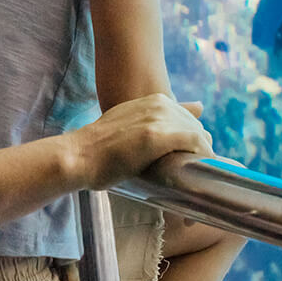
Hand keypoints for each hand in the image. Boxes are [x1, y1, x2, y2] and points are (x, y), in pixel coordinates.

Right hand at [75, 94, 212, 189]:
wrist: (80, 156)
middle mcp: (160, 104)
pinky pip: (195, 143)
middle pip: (196, 127)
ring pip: (198, 135)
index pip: (189, 120)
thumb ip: (157, 120)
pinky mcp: (159, 135)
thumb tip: (196, 109)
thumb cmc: (102, 148)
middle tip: (195, 175)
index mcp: (155, 100)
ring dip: (202, 156)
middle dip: (199, 151)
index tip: (189, 161)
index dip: (192, 142)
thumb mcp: (132, 124)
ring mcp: (159, 118)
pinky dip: (201, 157)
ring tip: (198, 180)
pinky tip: (199, 173)